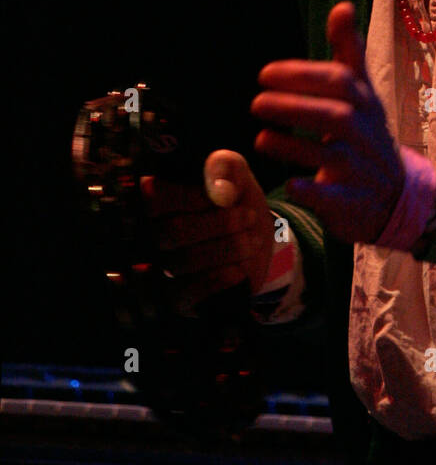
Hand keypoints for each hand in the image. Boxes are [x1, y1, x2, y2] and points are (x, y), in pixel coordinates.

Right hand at [141, 150, 275, 314]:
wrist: (256, 238)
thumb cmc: (235, 198)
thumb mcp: (235, 173)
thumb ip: (225, 167)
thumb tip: (221, 191)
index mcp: (156, 199)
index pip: (153, 198)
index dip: (190, 197)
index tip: (226, 195)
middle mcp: (150, 233)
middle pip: (173, 231)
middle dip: (219, 224)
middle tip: (249, 217)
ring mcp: (160, 267)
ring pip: (184, 260)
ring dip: (227, 248)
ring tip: (252, 240)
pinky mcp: (175, 297)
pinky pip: (187, 292)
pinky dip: (219, 279)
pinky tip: (239, 269)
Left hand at [250, 0, 405, 244]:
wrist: (395, 196)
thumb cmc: (366, 134)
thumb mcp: (362, 93)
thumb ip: (348, 52)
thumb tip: (343, 6)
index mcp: (365, 104)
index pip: (339, 81)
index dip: (303, 75)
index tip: (266, 73)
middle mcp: (365, 133)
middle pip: (334, 115)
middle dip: (294, 106)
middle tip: (256, 102)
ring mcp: (361, 169)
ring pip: (331, 154)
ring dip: (294, 144)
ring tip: (261, 137)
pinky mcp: (351, 202)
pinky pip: (333, 197)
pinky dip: (313, 190)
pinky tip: (291, 183)